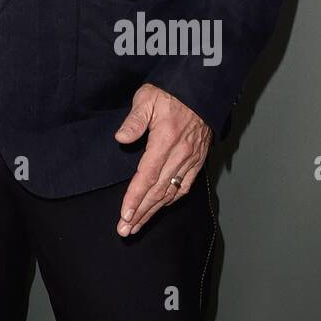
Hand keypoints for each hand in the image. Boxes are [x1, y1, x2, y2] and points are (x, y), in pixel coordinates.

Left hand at [113, 84, 211, 236]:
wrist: (199, 90)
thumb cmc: (169, 93)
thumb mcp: (147, 98)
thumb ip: (135, 120)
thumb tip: (121, 138)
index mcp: (166, 140)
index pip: (148, 175)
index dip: (136, 197)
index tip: (125, 215)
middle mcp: (180, 155)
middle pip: (158, 191)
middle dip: (140, 213)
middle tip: (124, 230)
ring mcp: (190, 160)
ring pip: (170, 193)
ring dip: (153, 211)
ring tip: (137, 226)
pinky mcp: (197, 161)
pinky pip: (184, 187)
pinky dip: (171, 200)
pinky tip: (159, 208)